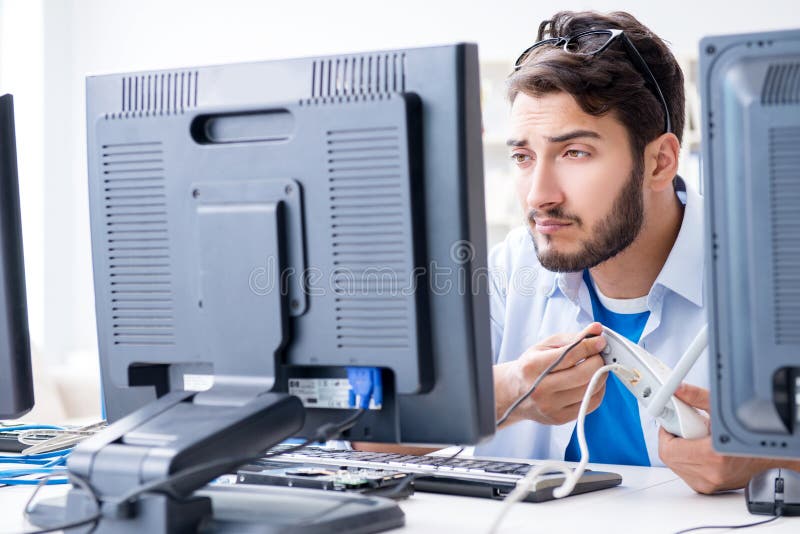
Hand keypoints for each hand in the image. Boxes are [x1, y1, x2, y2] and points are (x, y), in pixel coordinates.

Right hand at [494, 322, 607, 426]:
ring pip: (590, 390)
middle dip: (598, 361)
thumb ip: (571, 338)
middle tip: (599, 355)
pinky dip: (597, 390)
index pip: (569, 355)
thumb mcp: (544, 346)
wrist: (514, 393)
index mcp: (532, 366)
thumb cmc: (531, 367)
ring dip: (600, 375)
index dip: (590, 346)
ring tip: (595, 367)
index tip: (600, 341)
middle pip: (582, 374)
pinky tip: (591, 382)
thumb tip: (596, 330)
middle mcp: (539, 388)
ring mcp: (550, 406)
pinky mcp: (560, 418)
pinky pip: (590, 403)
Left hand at [658, 383, 774, 493]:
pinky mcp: (707, 488)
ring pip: (675, 465)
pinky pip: (684, 472)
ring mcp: (708, 483)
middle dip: (671, 439)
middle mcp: (710, 473)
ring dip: (678, 450)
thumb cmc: (749, 435)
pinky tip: (697, 449)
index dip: (666, 432)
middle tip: (683, 427)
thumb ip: (697, 398)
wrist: (768, 457)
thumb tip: (677, 390)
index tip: (669, 421)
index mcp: (713, 455)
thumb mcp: (722, 410)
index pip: (668, 449)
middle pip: (669, 457)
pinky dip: (686, 460)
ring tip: (694, 438)